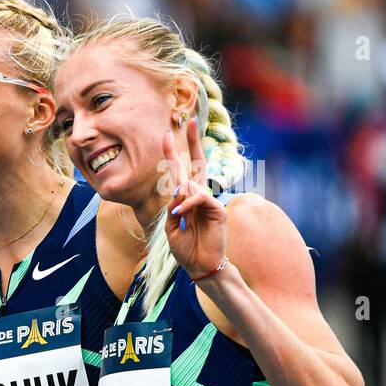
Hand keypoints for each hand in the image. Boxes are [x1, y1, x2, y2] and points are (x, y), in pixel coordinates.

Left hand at [163, 118, 226, 278]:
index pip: (180, 170)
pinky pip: (199, 197)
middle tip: (190, 119)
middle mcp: (199, 195)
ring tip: (177, 216)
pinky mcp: (218, 209)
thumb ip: (173, 204)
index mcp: (186, 198)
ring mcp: (209, 201)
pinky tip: (181, 214)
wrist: (199, 266)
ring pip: (192, 183)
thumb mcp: (171, 226)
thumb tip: (181, 185)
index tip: (167, 135)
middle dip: (192, 141)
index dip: (174, 153)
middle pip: (197, 162)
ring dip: (179, 197)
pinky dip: (187, 204)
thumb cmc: (186, 248)